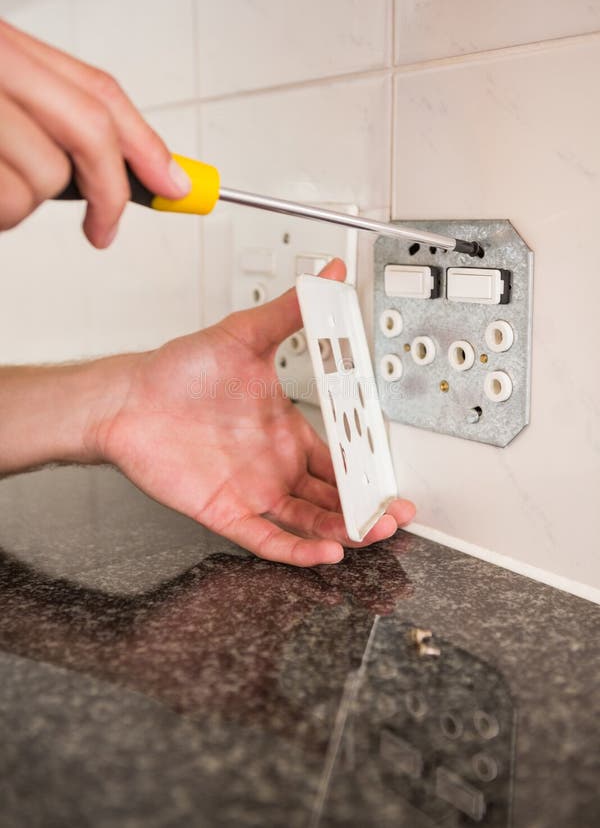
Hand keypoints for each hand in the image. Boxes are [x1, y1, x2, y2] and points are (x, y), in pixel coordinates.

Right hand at [0, 20, 190, 246]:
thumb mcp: (3, 88)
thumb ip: (57, 114)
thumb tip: (146, 168)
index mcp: (7, 46)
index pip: (99, 91)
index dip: (146, 145)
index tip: (176, 185)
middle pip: (90, 131)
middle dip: (109, 192)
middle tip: (103, 229)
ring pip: (47, 178)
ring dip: (25, 201)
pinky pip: (11, 201)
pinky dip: (3, 215)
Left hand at [94, 260, 415, 566]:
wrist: (128, 398)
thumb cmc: (179, 371)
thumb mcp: (244, 335)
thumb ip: (289, 312)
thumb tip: (324, 277)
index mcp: (287, 431)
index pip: (340, 459)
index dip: (369, 473)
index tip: (393, 478)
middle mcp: (274, 466)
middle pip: (332, 498)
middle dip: (367, 510)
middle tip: (394, 514)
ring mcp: (251, 490)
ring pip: (308, 521)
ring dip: (342, 531)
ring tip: (370, 531)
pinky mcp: (224, 511)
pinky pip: (266, 538)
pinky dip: (296, 549)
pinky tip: (322, 551)